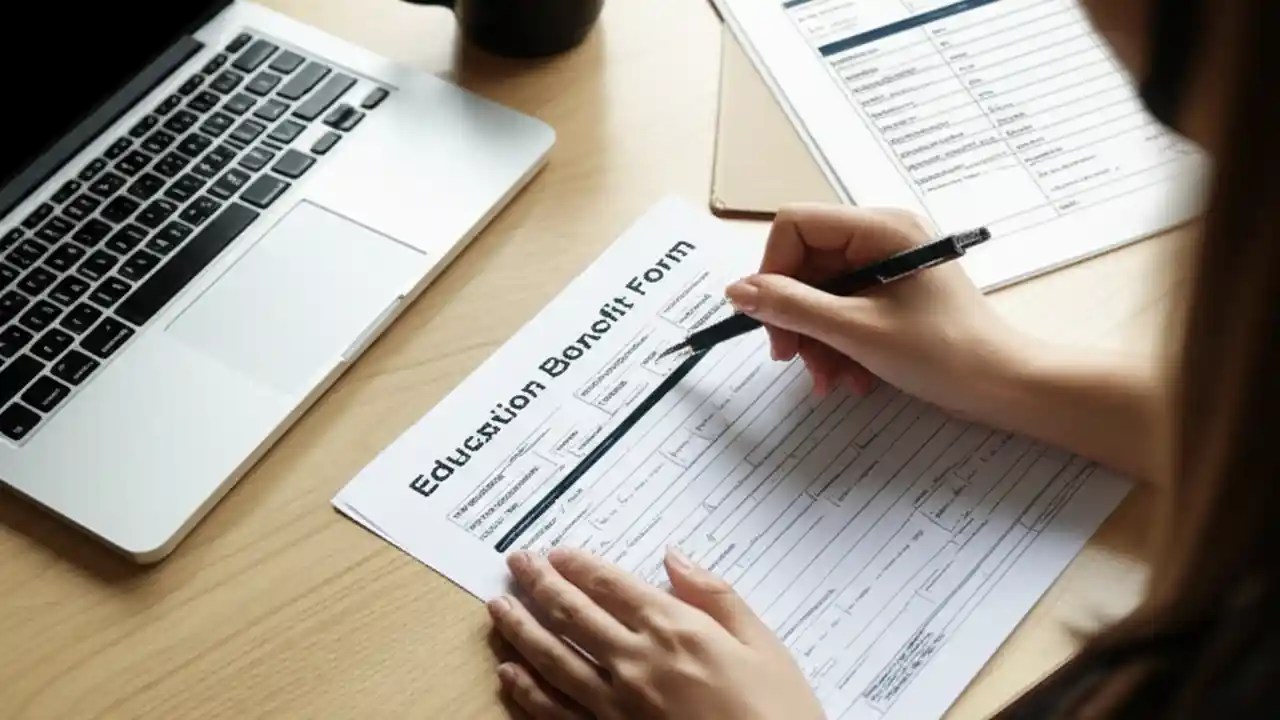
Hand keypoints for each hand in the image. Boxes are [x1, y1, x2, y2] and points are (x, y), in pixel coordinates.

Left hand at [487, 547, 824, 719]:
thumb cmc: (778, 714)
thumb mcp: (764, 645)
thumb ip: (717, 596)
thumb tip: (675, 557)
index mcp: (676, 630)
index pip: (612, 585)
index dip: (579, 565)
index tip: (556, 552)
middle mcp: (637, 662)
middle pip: (572, 614)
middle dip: (539, 584)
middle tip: (516, 562)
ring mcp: (616, 704)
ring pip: (552, 658)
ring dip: (521, 629)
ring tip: (499, 606)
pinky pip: (554, 712)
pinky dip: (526, 691)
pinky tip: (508, 673)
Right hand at [725, 203, 1021, 422]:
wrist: (1007, 386)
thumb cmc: (944, 354)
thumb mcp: (857, 331)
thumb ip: (793, 307)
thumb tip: (737, 291)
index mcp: (880, 228)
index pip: (795, 225)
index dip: (772, 271)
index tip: (770, 320)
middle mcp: (882, 235)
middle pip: (805, 263)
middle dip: (794, 316)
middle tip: (790, 360)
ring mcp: (888, 264)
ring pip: (821, 292)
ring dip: (815, 338)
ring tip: (828, 381)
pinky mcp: (893, 292)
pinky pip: (844, 308)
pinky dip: (836, 343)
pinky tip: (848, 379)